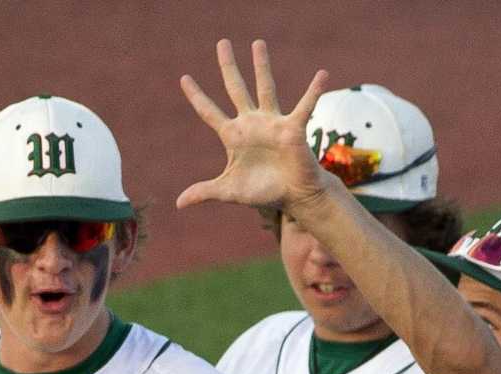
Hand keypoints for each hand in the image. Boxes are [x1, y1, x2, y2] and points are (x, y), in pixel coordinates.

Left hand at [176, 39, 332, 214]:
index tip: (183, 78)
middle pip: (235, 88)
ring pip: (265, 87)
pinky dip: (314, 91)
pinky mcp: (293, 128)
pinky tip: (322, 74)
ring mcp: (272, 122)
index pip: (209, 112)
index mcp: (232, 136)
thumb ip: (205, 192)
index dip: (197, 96)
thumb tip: (178, 204)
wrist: (291, 196)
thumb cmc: (261, 191)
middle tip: (221, 42)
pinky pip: (305, 106)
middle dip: (228, 67)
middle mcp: (251, 123)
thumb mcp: (228, 190)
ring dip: (261, 66)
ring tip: (256, 43)